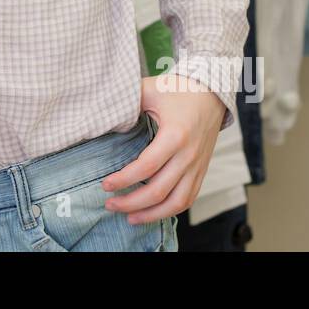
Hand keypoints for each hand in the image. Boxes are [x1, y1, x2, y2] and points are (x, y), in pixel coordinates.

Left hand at [98, 74, 226, 224]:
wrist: (211, 91)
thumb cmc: (176, 90)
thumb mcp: (149, 90)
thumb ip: (126, 102)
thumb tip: (98, 116)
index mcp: (175, 135)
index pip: (146, 167)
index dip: (124, 180)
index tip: (105, 184)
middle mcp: (189, 155)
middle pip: (159, 191)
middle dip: (131, 202)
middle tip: (109, 204)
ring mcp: (198, 166)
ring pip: (176, 202)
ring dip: (151, 214)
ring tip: (129, 218)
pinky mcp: (201, 171)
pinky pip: (188, 198)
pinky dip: (169, 210)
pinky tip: (151, 212)